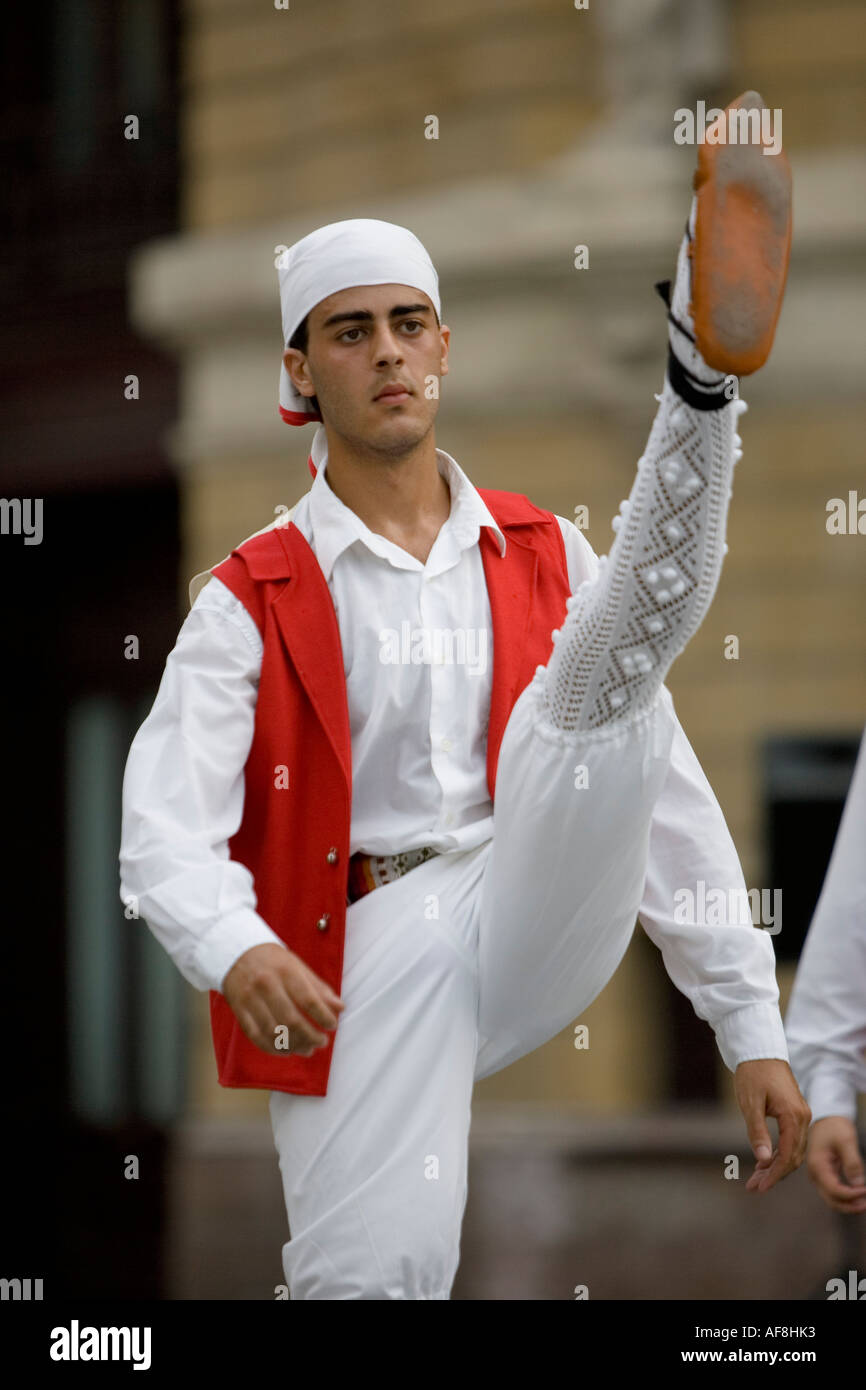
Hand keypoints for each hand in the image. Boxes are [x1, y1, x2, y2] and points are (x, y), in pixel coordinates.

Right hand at [222, 943, 344, 1057]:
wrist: (236, 953)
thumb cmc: (274, 962)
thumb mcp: (298, 967)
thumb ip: (319, 988)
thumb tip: (340, 1008)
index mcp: (285, 971)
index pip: (308, 1000)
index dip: (323, 1017)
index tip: (333, 1026)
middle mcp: (266, 985)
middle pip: (291, 1020)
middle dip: (310, 1036)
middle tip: (322, 1042)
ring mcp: (250, 999)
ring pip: (273, 1032)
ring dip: (294, 1045)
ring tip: (308, 1049)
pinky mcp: (239, 1010)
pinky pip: (256, 1036)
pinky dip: (272, 1048)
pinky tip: (286, 1051)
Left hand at [734, 1058, 810, 1192]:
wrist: (759, 1051)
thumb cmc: (753, 1074)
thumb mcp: (750, 1104)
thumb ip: (757, 1131)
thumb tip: (762, 1159)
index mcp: (794, 1116)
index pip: (788, 1155)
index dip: (774, 1174)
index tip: (760, 1187)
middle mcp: (802, 1117)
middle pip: (793, 1156)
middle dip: (774, 1174)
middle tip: (754, 1187)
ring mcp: (800, 1115)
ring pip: (792, 1150)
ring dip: (776, 1166)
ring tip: (755, 1179)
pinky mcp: (794, 1113)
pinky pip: (790, 1140)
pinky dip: (778, 1153)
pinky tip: (763, 1161)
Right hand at [806, 1116, 865, 1213]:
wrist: (826, 1119)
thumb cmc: (834, 1127)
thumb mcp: (846, 1140)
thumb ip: (852, 1162)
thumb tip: (859, 1184)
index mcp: (817, 1165)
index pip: (834, 1189)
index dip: (851, 1194)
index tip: (865, 1190)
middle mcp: (815, 1175)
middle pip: (831, 1200)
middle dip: (850, 1206)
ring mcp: (818, 1177)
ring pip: (832, 1200)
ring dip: (849, 1205)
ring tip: (864, 1203)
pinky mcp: (824, 1176)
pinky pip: (834, 1193)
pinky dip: (846, 1198)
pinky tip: (858, 1196)